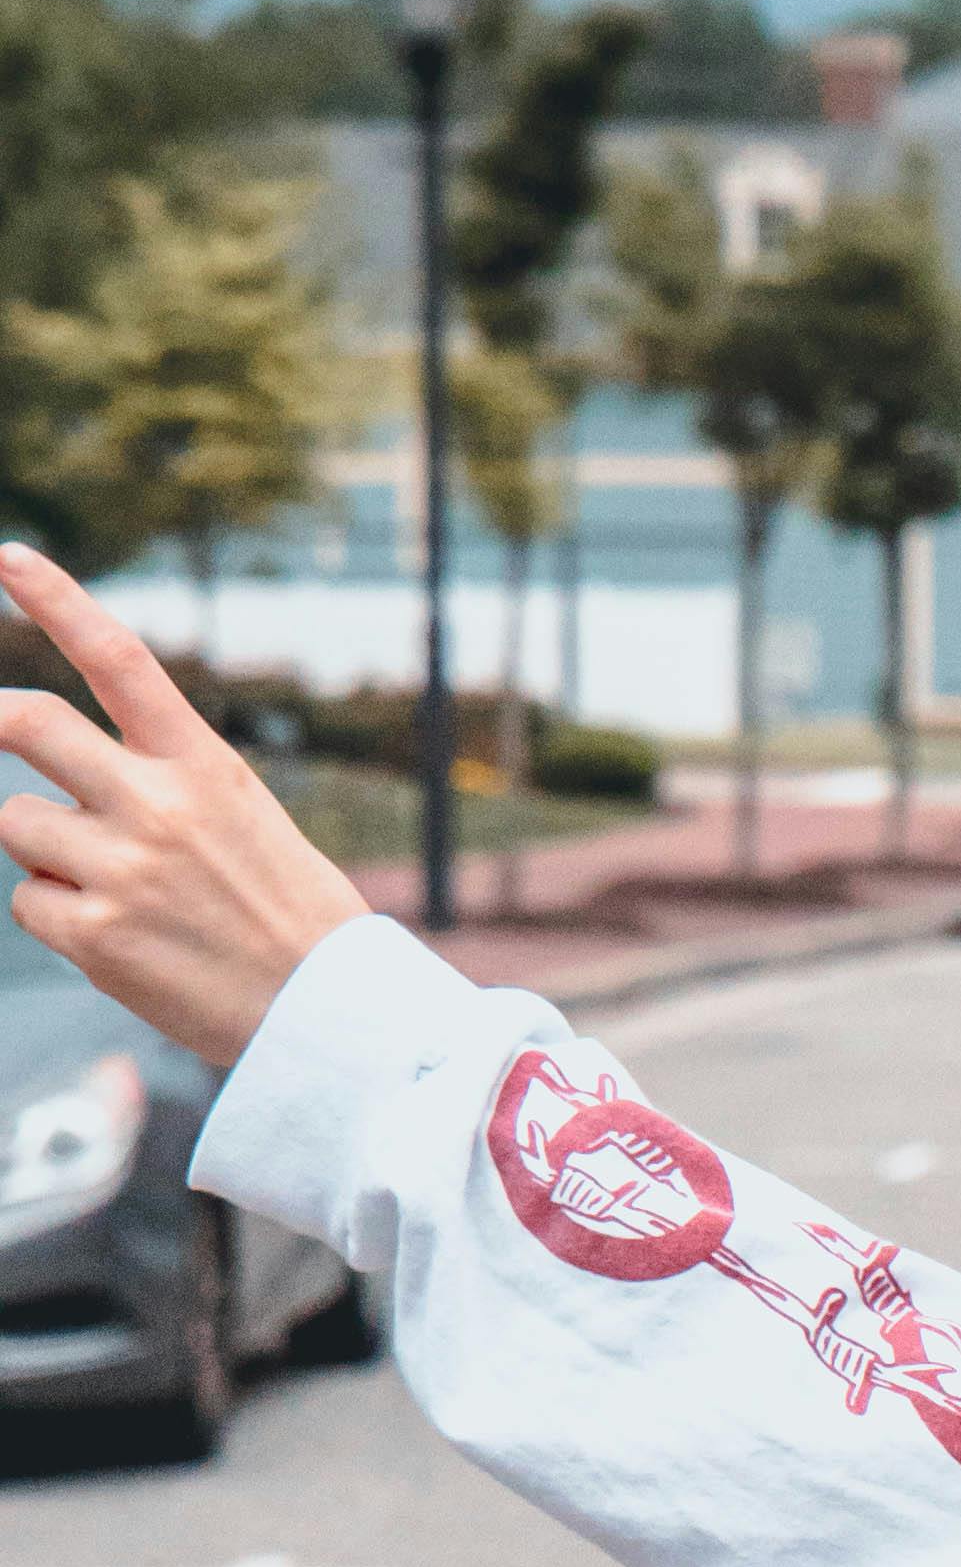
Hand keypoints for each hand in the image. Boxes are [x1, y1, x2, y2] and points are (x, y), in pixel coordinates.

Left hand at [0, 546, 367, 1067]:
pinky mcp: (93, 935)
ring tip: (110, 887)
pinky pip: (26, 901)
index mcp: (203, 763)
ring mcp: (122, 868)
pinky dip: (54, 915)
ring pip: (17, 823)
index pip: (120, 657)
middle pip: (29, 723)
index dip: (56, 599)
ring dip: (41, 848)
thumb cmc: (278, 908)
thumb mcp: (235, 815)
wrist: (322, 1010)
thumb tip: (46, 780)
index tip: (8, 556)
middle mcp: (159, 803)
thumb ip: (152, 782)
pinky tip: (116, 937)